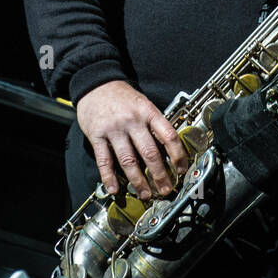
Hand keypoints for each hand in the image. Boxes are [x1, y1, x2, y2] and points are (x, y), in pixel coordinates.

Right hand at [76, 80, 187, 200]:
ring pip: (128, 160)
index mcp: (148, 112)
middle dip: (160, 175)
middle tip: (165, 189)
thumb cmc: (122, 97)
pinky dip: (109, 177)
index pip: (169, 136)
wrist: (96, 84)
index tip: (181, 169)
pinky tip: (114, 188)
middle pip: (150, 153)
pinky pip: (104, 160)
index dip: (178, 155)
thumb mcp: (144, 104)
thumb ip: (154, 124)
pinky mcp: (97, 135)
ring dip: (138, 181)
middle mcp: (132, 121)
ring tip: (145, 194)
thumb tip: (169, 150)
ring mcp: (114, 129)